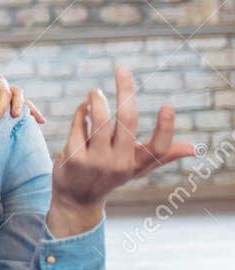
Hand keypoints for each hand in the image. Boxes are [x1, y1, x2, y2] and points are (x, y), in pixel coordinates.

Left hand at [49, 66, 197, 234]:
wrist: (76, 200)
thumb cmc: (111, 177)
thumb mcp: (136, 169)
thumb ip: (162, 155)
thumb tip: (195, 148)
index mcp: (137, 164)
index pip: (158, 148)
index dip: (165, 128)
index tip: (168, 106)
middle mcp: (119, 163)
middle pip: (127, 122)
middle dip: (125, 91)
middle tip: (122, 69)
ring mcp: (96, 161)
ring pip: (99, 121)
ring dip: (97, 100)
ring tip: (94, 91)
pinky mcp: (73, 158)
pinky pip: (79, 126)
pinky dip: (81, 112)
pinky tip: (84, 107)